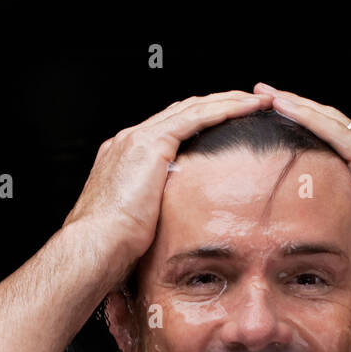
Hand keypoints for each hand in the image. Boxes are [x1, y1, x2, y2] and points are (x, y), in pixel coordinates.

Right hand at [62, 91, 271, 285]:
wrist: (94, 247)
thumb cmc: (109, 250)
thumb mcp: (134, 229)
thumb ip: (151, 218)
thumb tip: (167, 235)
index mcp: (122, 159)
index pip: (168, 131)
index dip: (198, 124)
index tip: (222, 128)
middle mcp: (128, 141)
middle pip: (181, 112)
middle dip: (216, 106)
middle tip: (247, 105)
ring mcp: (138, 139)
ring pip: (192, 108)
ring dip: (227, 102)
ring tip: (256, 101)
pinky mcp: (152, 144)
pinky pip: (197, 117)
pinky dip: (225, 109)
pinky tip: (248, 107)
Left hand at [253, 82, 350, 305]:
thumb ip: (337, 230)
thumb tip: (310, 246)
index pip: (334, 140)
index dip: (307, 125)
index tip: (278, 117)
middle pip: (331, 123)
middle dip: (298, 106)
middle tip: (264, 95)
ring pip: (331, 120)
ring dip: (296, 104)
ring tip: (265, 94)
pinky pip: (334, 132)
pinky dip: (307, 117)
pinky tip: (282, 106)